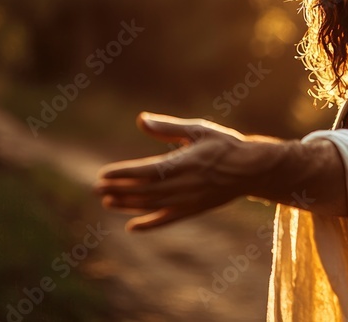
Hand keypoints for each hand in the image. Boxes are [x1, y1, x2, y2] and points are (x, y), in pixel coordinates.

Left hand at [94, 112, 283, 230]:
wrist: (252, 170)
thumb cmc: (224, 145)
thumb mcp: (198, 129)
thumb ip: (168, 127)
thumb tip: (141, 120)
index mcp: (184, 163)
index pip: (146, 171)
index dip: (123, 174)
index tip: (103, 174)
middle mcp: (184, 185)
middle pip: (144, 190)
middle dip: (119, 189)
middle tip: (95, 188)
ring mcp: (188, 200)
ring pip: (152, 205)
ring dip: (128, 204)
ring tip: (108, 201)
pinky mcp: (194, 210)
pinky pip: (167, 219)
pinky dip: (149, 224)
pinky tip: (132, 227)